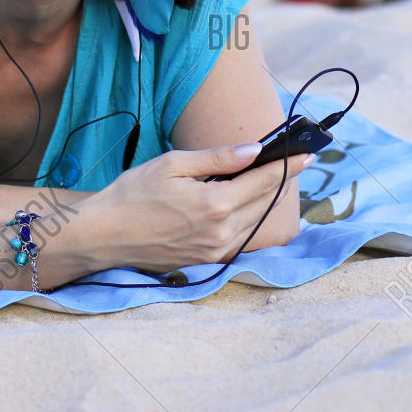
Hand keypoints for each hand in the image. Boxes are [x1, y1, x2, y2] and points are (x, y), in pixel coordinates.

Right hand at [80, 142, 312, 273]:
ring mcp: (215, 250)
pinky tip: (247, 205)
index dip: (288, 166)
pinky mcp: (206, 261)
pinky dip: (250, 220)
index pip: (263, 181)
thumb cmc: (133, 194)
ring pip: (256, 222)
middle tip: (296, 161)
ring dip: (267, 201)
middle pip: (265, 203)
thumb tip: (254, 150)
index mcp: (215, 204)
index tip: (308, 153)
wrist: (103, 235)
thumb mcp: (174, 164)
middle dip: (281, 181)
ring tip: (274, 180)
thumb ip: (217, 159)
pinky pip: (240, 238)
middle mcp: (221, 232)